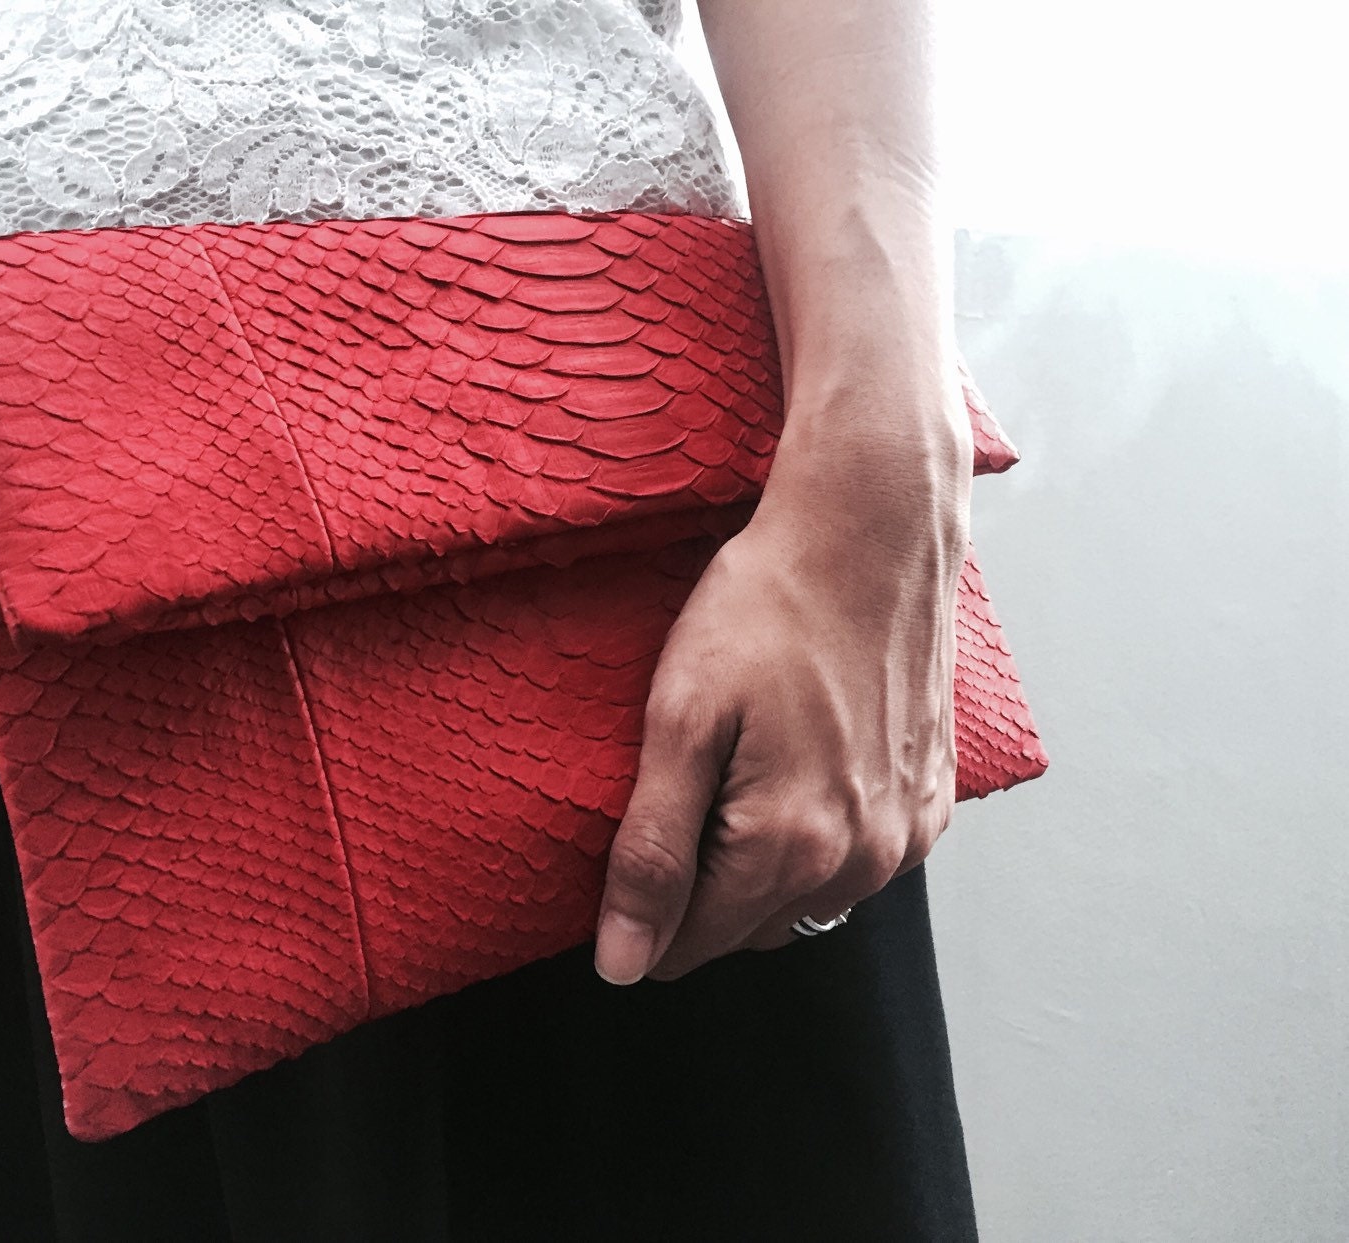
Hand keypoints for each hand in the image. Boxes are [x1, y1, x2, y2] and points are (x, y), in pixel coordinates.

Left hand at [592, 417, 971, 984]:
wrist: (871, 531)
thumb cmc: (768, 609)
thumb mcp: (678, 723)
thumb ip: (652, 853)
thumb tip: (623, 965)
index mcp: (792, 847)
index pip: (692, 944)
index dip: (641, 913)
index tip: (625, 856)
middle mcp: (863, 860)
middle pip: (750, 929)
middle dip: (701, 890)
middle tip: (680, 793)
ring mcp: (908, 834)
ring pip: (807, 903)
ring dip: (761, 870)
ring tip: (737, 775)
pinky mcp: (934, 801)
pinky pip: (861, 862)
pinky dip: (819, 841)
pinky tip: (797, 769)